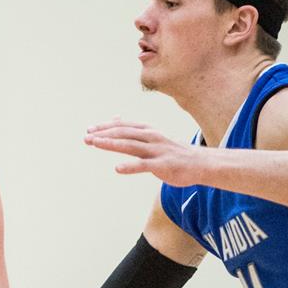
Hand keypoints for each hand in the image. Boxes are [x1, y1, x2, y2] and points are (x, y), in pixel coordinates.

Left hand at [85, 120, 201, 185]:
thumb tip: (114, 119)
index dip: (105, 127)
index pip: (123, 126)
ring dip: (112, 144)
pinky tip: (117, 168)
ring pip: (131, 146)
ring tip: (96, 144)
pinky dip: (130, 166)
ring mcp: (157, 151)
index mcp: (148, 131)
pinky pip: (144, 166)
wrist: (201, 163)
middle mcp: (151, 138)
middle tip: (86, 137)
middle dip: (104, 134)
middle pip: (124, 133)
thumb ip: (133, 130)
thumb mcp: (152, 137)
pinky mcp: (163, 165)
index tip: (89, 129)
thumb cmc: (173, 151)